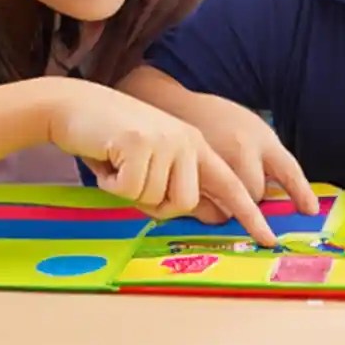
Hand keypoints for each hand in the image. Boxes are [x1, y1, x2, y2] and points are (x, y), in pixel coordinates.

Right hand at [40, 78, 277, 245]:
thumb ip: (178, 185)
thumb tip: (208, 215)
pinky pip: (129, 191)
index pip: (230, 185)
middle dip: (154, 204)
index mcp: (195, 146)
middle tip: (131, 180)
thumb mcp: (154, 161)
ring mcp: (165, 140)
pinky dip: (111, 184)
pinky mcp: (140, 142)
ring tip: (118, 163)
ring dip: (128, 191)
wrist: (75, 104)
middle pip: (185, 204)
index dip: (250, 215)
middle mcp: (187, 141)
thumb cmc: (111, 141)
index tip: (269, 240)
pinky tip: (106, 159)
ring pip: (154, 200)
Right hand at [178, 93, 318, 214]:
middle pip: (257, 192)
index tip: (309, 211)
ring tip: (217, 182)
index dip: (300, 193)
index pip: (287, 169)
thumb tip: (283, 198)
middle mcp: (241, 148)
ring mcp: (215, 163)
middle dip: (251, 196)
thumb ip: (267, 158)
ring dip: (229, 204)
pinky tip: (203, 191)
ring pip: (232, 205)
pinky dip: (208, 208)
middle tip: (238, 181)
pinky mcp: (191, 177)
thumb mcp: (252, 128)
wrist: (175, 103)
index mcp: (260, 136)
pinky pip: (207, 210)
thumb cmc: (219, 120)